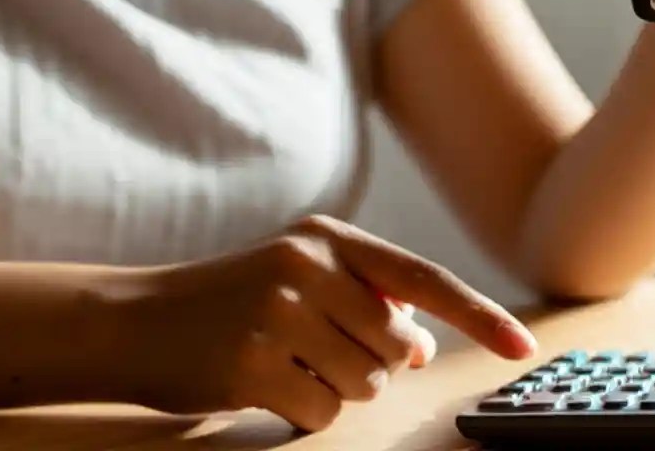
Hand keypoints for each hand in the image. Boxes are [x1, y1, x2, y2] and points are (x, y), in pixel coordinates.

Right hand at [104, 214, 536, 431]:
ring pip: (364, 383)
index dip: (478, 314)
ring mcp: (276, 314)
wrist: (133, 320)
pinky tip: (263, 385)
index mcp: (325, 240)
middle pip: (394, 347)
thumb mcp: (297, 281)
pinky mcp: (251, 363)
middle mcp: (305, 267)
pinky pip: (322, 413)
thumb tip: (422, 345)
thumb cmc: (229, 302)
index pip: (422, 279)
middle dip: (369, 364)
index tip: (521, 347)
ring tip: (284, 362)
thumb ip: (365, 302)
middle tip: (316, 352)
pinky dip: (303, 411)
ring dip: (336, 389)